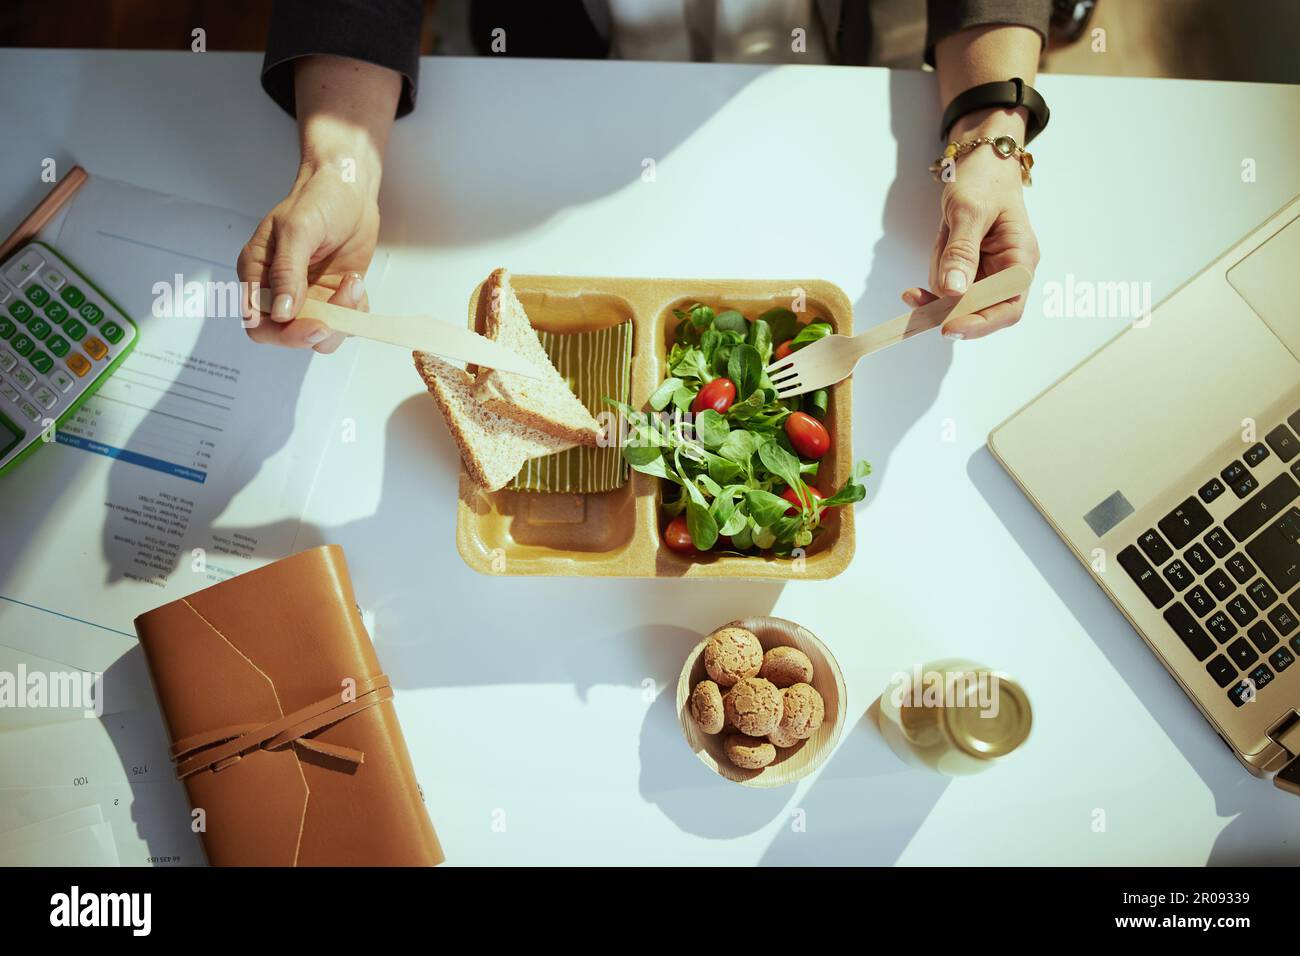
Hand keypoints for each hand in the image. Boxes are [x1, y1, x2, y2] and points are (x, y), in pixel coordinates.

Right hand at [237, 55, 399, 352]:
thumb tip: (280, 313)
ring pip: (321, 335)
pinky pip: (343, 323)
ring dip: (343, 318)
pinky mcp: (332, 296)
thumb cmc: (319, 199)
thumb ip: (287, 272)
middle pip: (289, 336)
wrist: (350, 188)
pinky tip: (357, 282)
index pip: (259, 325)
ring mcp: (307, 296)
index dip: (286, 334)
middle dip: (320, 329)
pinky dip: (355, 313)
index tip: (318, 325)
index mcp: (258, 274)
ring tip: (353, 281)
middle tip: (344, 302)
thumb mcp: (299, 230)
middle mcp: (279, 290)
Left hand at [902, 140, 1039, 339]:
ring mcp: (986, 271)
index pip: (1007, 307)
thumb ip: (961, 252)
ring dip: (939, 279)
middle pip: (979, 310)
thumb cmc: (985, 178)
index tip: (948, 327)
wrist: (979, 159)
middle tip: (916, 298)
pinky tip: (934, 250)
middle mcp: (1006, 271)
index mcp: (1020, 259)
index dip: (980, 324)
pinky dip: (935, 274)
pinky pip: (947, 284)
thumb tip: (953, 291)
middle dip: (948, 305)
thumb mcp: (969, 211)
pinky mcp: (968, 267)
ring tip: (943, 236)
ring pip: (956, 298)